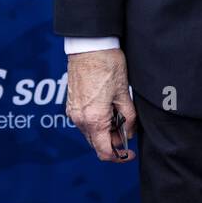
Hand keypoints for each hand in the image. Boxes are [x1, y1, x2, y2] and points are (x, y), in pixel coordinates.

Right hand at [66, 48, 136, 162]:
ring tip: (119, 111)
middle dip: (114, 140)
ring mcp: (73, 112)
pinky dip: (97, 120)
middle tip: (128, 126)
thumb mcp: (124, 92)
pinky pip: (85, 121)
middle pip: (97, 143)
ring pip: (91, 132)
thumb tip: (130, 132)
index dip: (119, 157)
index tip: (130, 153)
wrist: (89, 45)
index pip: (104, 152)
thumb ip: (128, 117)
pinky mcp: (72, 104)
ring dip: (106, 130)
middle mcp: (80, 119)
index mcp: (94, 119)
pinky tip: (108, 106)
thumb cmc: (107, 64)